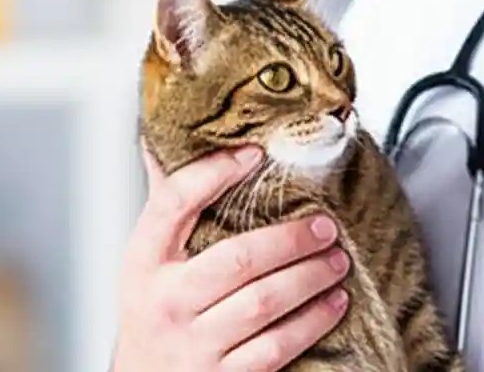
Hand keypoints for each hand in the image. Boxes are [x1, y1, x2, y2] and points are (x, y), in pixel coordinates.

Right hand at [111, 143, 351, 371]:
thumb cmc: (153, 311)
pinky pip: (276, 346)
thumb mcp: (147, 258)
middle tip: (326, 225)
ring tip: (338, 260)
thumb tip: (172, 137)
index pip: (174, 202)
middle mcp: (166, 301)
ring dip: (310, 277)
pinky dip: (312, 322)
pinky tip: (333, 303)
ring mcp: (193, 343)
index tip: (257, 154)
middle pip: (236, 259)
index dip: (216, 172)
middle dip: (290, 240)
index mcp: (145, 260)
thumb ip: (168, 202)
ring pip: (263, 303)